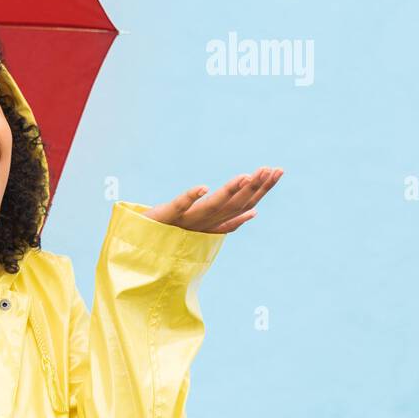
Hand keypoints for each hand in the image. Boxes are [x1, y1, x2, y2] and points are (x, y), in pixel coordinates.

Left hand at [143, 166, 282, 233]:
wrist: (140, 249)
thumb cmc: (172, 234)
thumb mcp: (203, 226)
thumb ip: (228, 220)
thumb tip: (254, 212)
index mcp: (214, 223)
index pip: (244, 205)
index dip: (262, 190)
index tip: (278, 171)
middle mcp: (204, 224)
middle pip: (234, 205)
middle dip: (255, 187)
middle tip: (272, 169)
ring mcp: (185, 222)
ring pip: (213, 206)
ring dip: (231, 191)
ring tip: (247, 176)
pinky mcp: (165, 217)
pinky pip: (179, 207)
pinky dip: (190, 198)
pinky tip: (203, 187)